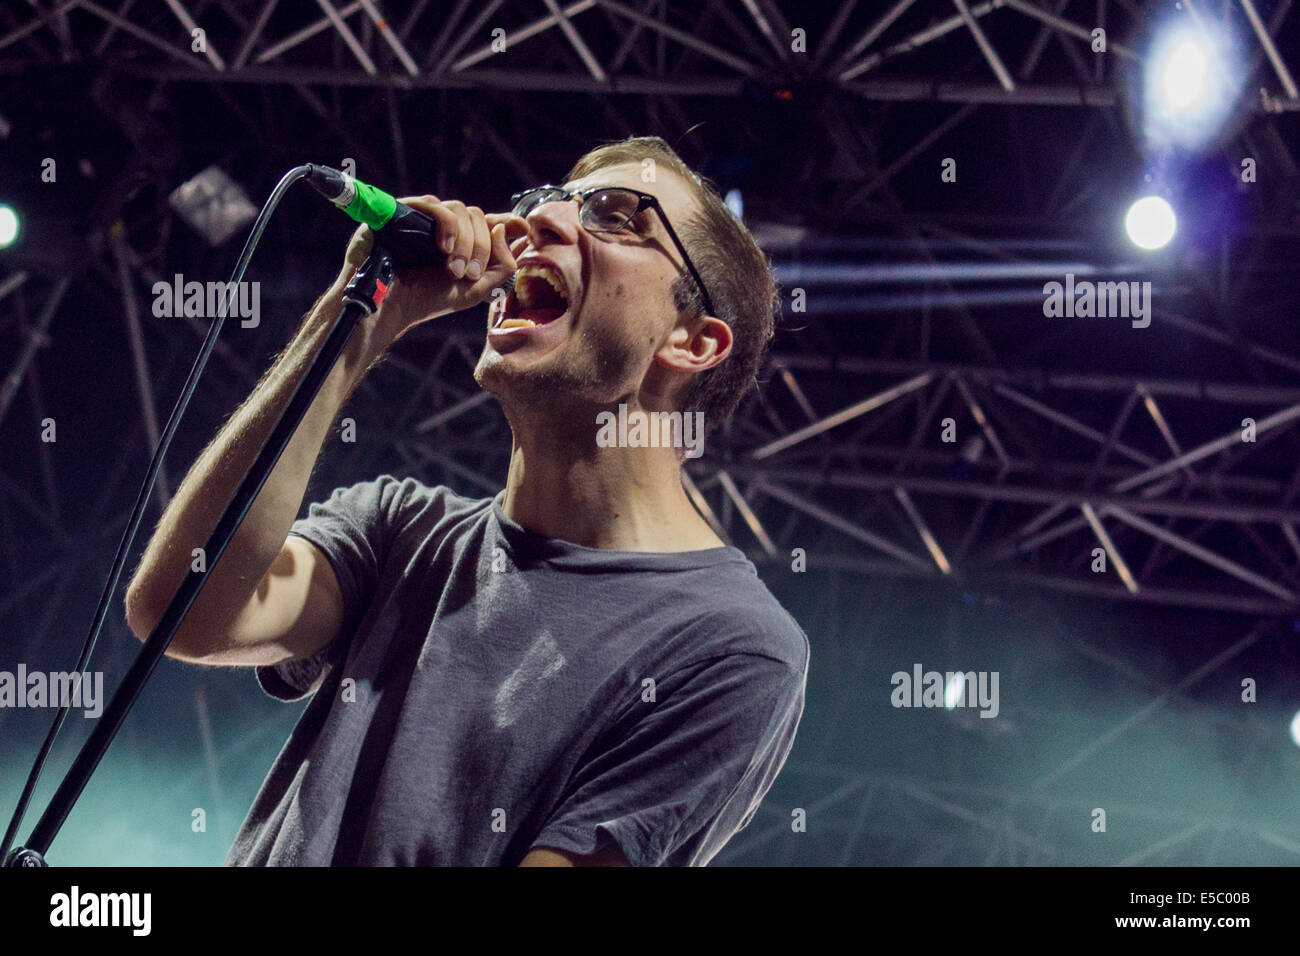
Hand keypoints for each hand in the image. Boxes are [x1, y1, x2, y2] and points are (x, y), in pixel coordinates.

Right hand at [339, 196, 526, 340]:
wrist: (391, 307)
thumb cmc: (430, 300)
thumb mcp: (477, 289)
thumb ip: (502, 265)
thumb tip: (505, 228)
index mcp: (461, 240)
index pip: (489, 220)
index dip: (508, 221)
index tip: (524, 228)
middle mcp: (443, 225)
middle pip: (478, 216)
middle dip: (481, 247)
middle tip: (469, 274)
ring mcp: (423, 215)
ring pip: (460, 210)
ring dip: (466, 242)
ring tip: (454, 269)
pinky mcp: (402, 210)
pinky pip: (435, 205)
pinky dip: (447, 226)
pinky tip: (444, 249)